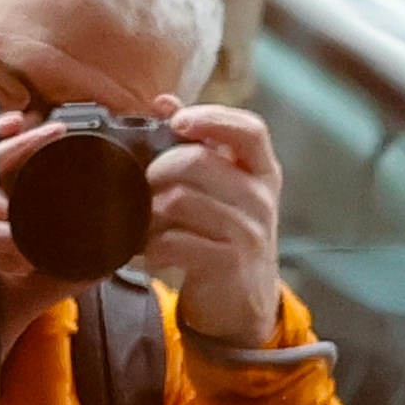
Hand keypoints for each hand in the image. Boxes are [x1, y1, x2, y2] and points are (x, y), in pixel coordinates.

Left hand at [144, 104, 288, 348]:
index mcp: (263, 170)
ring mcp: (248, 232)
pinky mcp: (227, 263)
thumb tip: (164, 101)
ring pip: (180, 201)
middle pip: (199, 161)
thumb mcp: (225, 186)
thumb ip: (197, 143)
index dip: (212, 118)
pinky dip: (151, 247)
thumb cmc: (228, 234)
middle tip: (142, 183)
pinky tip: (148, 252)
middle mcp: (261, 197)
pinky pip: (175, 242)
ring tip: (142, 223)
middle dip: (158, 169)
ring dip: (149, 212)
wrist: (244, 302)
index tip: (178, 120)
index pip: (250, 130)